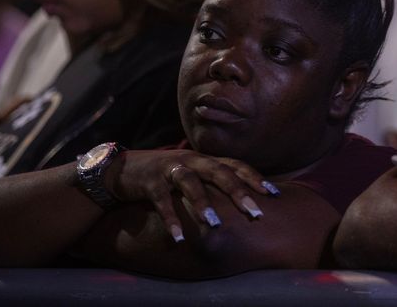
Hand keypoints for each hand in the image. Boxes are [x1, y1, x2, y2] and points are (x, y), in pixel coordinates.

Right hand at [104, 149, 275, 242]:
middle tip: (256, 213)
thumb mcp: (192, 175)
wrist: (122, 168)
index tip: (274, 194)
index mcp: (205, 160)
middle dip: (238, 192)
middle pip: (219, 172)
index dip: (255, 178)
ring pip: (190, 183)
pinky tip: (178, 238)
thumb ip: (213, 184)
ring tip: (215, 225)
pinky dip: (170, 219)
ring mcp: (169, 169)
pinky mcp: (149, 182)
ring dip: (203, 204)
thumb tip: (243, 200)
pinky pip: (161, 201)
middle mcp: (191, 160)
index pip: (235, 165)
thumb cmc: (165, 176)